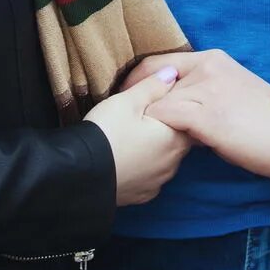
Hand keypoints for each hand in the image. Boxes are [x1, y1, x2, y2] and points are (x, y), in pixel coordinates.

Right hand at [84, 68, 191, 205]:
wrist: (80, 174)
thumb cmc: (106, 133)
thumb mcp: (127, 101)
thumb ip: (152, 86)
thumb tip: (172, 74)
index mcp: (174, 137)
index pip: (189, 119)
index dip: (175, 108)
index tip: (157, 102)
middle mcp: (172, 163)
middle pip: (178, 140)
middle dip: (166, 129)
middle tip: (142, 117)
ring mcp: (158, 182)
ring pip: (164, 160)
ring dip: (155, 149)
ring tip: (133, 137)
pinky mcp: (142, 195)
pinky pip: (150, 177)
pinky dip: (143, 168)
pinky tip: (128, 158)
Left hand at [127, 50, 269, 181]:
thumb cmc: (263, 122)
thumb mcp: (231, 93)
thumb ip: (203, 91)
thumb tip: (172, 104)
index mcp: (213, 59)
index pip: (160, 62)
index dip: (137, 80)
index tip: (124, 96)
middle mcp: (207, 67)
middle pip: (152, 78)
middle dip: (133, 98)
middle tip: (119, 117)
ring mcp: (207, 90)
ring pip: (158, 100)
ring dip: (144, 119)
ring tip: (133, 134)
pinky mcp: (207, 116)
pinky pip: (166, 117)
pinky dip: (155, 128)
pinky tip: (153, 142)